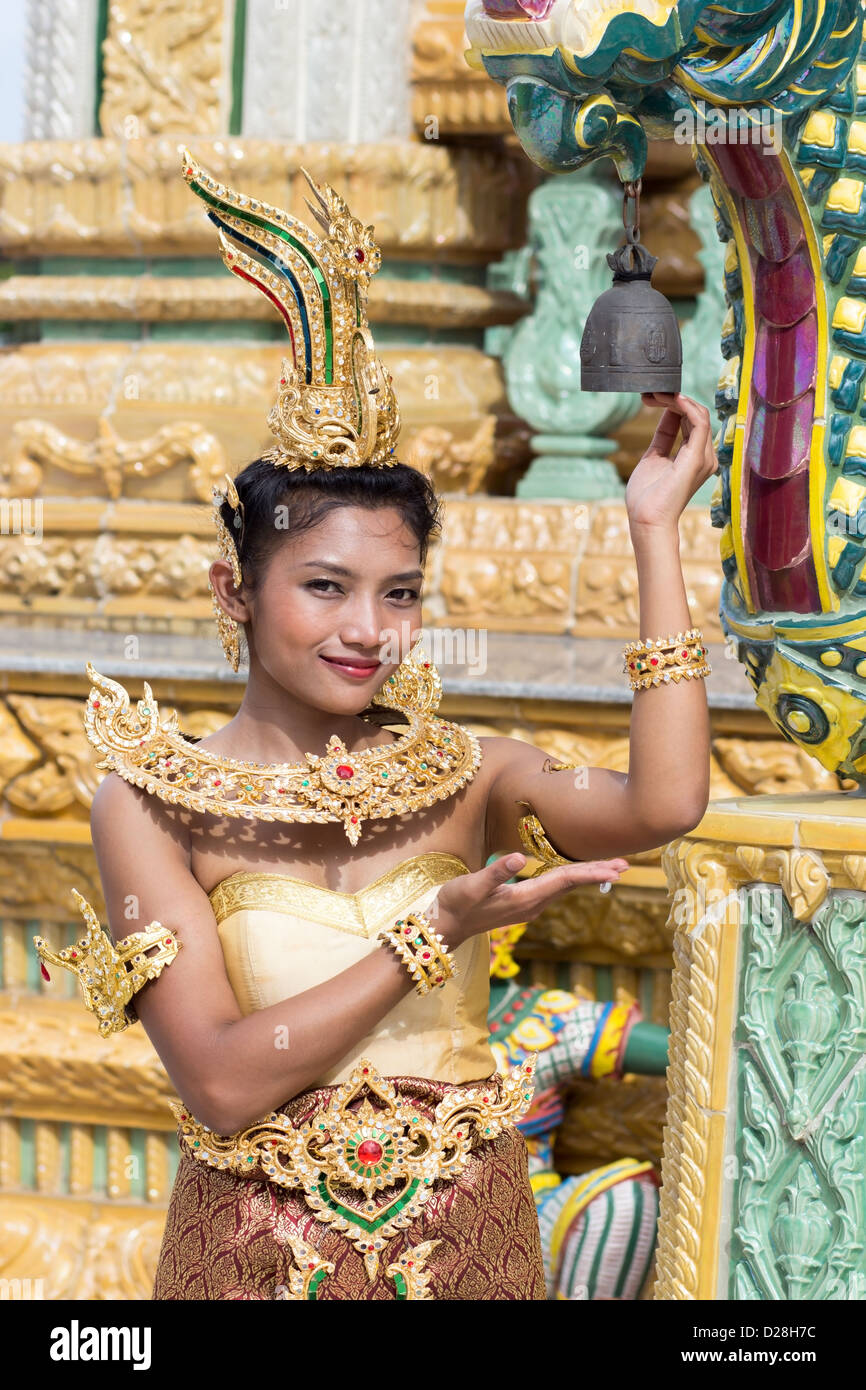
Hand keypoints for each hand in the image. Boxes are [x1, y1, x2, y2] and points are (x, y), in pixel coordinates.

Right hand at [432, 852, 628, 949]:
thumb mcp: (471, 886)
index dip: (589, 871)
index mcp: (525, 899)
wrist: (444, 927)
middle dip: (598, 874)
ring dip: (588, 877)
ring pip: (565, 888)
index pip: (564, 880)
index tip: (615, 866)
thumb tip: (517, 858)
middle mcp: (532, 906)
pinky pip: (554, 890)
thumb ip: (495, 872)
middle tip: (626, 864)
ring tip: (611, 868)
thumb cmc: (454, 903)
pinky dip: (572, 880)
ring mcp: (528, 907)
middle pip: (571, 886)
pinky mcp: (522, 905)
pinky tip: (577, 874)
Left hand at [626, 392, 718, 534]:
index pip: (689, 421)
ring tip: (654, 394)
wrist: (647, 520)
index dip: (671, 405)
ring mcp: (704, 456)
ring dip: (675, 400)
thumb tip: (666, 414)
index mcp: (694, 456)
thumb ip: (664, 437)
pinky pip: (699, 421)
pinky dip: (685, 406)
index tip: (650, 398)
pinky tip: (670, 398)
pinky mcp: (698, 457)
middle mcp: (704, 455)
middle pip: (694, 414)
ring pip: (697, 414)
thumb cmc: (647, 497)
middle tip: (649, 393)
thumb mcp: (654, 457)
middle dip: (672, 399)